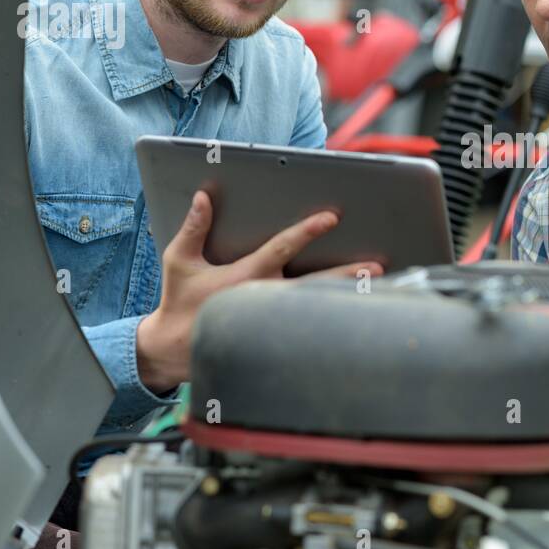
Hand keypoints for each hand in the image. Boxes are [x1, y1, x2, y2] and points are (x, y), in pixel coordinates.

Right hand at [135, 190, 382, 392]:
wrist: (173, 350)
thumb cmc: (178, 302)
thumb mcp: (179, 262)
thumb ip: (194, 228)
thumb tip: (203, 197)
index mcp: (244, 276)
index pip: (282, 248)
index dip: (307, 231)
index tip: (331, 218)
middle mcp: (264, 297)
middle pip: (314, 283)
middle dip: (346, 274)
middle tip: (376, 266)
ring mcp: (271, 320)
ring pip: (316, 306)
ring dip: (346, 297)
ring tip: (376, 288)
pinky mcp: (272, 338)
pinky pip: (306, 327)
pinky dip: (330, 319)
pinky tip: (353, 314)